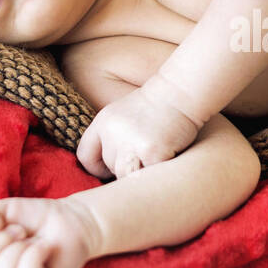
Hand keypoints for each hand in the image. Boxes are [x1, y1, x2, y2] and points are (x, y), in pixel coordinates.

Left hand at [76, 82, 201, 179]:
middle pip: (110, 168)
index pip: (86, 156)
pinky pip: (148, 175)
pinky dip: (158, 171)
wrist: (181, 91)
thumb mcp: (126, 116)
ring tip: (156, 158)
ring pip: (125, 175)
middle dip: (127, 167)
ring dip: (140, 173)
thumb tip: (111, 171)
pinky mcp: (151, 152)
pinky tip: (168, 156)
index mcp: (103, 122)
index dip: (98, 167)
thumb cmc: (159, 108)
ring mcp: (131, 142)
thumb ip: (114, 138)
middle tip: (146, 156)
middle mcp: (112, 132)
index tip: (113, 168)